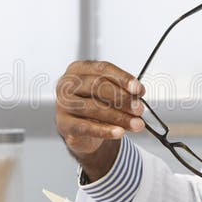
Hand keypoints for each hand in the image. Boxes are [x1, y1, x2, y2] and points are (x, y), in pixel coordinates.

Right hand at [55, 60, 145, 179]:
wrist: (80, 130)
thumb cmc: (92, 104)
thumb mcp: (105, 93)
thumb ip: (121, 90)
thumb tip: (138, 95)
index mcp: (78, 69)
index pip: (102, 69)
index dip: (122, 78)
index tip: (138, 89)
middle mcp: (67, 84)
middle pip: (97, 86)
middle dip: (122, 98)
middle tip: (138, 108)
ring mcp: (63, 104)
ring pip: (93, 108)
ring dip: (119, 117)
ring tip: (135, 123)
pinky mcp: (64, 124)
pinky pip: (86, 127)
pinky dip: (105, 130)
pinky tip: (119, 132)